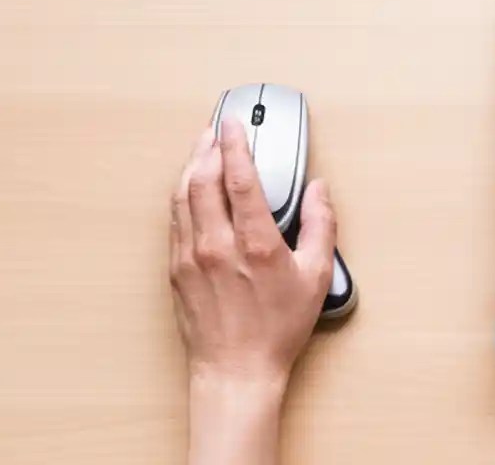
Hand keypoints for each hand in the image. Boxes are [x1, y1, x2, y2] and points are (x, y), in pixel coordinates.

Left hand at [170, 121, 336, 464]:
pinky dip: (182, 194)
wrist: (237, 370)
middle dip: (209, 146)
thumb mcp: (315, 277)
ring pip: (182, 196)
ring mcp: (190, 256)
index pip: (239, 179)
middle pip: (203, 179)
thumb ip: (320, 226)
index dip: (236, 144)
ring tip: (202, 148)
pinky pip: (174, 219)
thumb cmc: (277, 330)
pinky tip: (190, 187)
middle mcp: (217, 246)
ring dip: (192, 166)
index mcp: (255, 244)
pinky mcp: (175, 270)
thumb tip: (319, 191)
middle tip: (217, 128)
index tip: (235, 124)